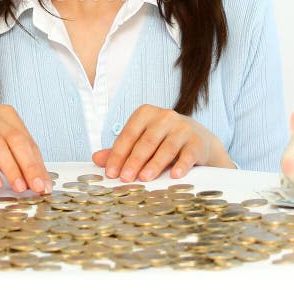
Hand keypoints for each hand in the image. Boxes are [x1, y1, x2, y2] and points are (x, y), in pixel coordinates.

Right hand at [0, 103, 51, 193]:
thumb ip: (9, 155)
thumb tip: (32, 178)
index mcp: (4, 114)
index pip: (27, 141)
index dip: (38, 164)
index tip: (45, 185)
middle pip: (16, 140)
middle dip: (30, 165)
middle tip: (37, 187)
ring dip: (11, 168)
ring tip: (19, 188)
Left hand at [91, 104, 232, 180]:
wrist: (197, 139)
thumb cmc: (162, 139)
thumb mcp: (141, 141)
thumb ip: (120, 150)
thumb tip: (96, 159)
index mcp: (145, 113)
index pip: (128, 134)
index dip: (118, 154)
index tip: (111, 172)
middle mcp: (164, 116)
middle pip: (146, 141)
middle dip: (134, 161)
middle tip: (125, 178)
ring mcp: (182, 127)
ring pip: (166, 147)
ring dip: (154, 164)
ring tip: (144, 178)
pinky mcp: (197, 141)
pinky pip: (187, 154)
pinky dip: (181, 165)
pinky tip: (174, 175)